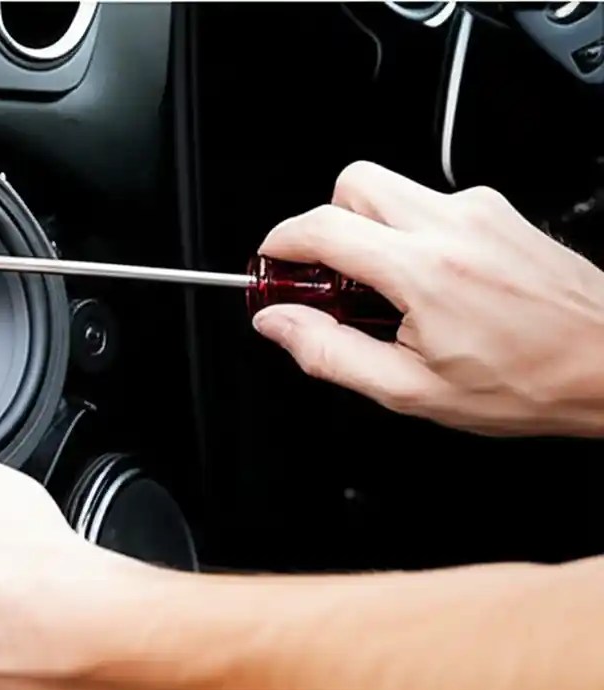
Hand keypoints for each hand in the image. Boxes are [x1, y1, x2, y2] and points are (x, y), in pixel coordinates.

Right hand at [252, 161, 603, 436]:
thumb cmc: (530, 382)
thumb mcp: (412, 391)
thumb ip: (330, 353)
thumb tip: (279, 325)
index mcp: (424, 271)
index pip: (322, 226)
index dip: (280, 244)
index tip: (272, 266)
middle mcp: (452, 225)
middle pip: (352, 184)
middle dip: (327, 225)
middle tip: (333, 279)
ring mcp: (480, 211)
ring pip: (392, 192)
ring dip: (371, 232)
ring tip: (389, 292)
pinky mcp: (500, 211)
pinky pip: (431, 206)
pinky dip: (412, 237)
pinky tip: (432, 286)